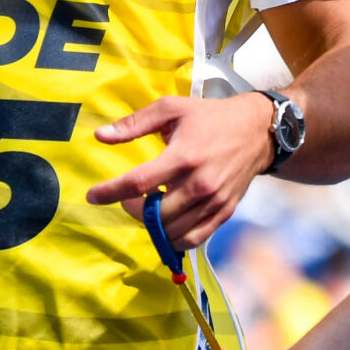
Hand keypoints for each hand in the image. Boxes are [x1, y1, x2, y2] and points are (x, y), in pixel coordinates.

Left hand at [85, 94, 276, 249]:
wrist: (257, 130)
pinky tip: (167, 225)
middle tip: (129, 197)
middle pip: (154, 214)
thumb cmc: (210, 117)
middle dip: (133, 209)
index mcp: (183, 156)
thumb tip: (100, 135)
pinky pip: (194, 240)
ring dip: (153, 225)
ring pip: (172, 232)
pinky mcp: (224, 212)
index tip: (92, 196)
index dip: (110, 192)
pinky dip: (174, 239)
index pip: (138, 182)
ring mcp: (213, 201)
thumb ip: (134, 124)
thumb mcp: (171, 109)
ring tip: (150, 207)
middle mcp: (199, 183)